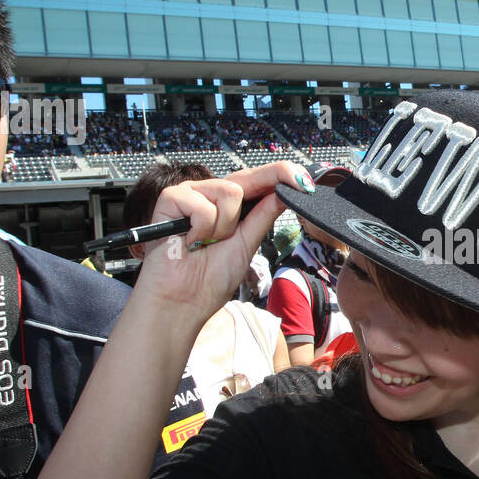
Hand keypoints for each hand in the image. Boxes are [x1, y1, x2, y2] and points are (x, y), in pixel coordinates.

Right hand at [135, 163, 311, 324]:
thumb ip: (262, 216)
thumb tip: (284, 192)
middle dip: (274, 177)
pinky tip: (189, 241)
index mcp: (230, 208)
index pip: (257, 184)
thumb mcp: (246, 243)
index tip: (307, 181)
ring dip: (224, 226)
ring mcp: (191, 195)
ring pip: (229, 191)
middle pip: (247, 177)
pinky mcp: (171, 199)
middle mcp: (210, 196)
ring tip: (206, 243)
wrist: (182, 302)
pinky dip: (202, 228)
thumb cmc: (209, 280)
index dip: (281, 176)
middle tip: (301, 183)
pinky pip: (202, 203)